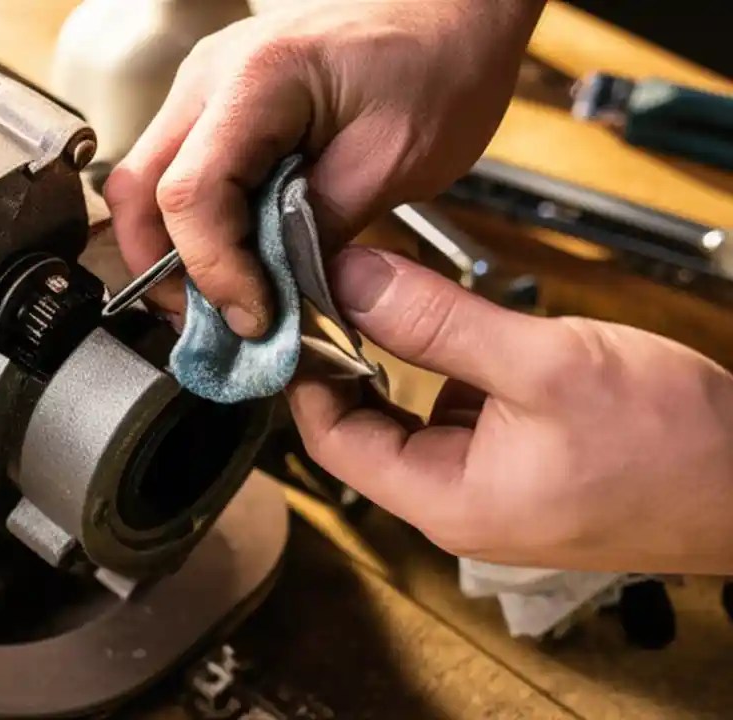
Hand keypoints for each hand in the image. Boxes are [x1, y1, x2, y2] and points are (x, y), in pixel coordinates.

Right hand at [104, 0, 542, 336]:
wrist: (451, 9)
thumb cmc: (438, 62)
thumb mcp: (396, 160)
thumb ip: (323, 229)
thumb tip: (278, 292)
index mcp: (256, 79)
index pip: (189, 193)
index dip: (212, 270)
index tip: (255, 317)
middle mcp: (209, 77)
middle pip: (138, 191)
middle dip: (164, 270)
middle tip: (213, 324)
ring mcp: (204, 89)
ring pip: (147, 187)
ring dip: (174, 254)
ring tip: (225, 302)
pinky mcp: (216, 107)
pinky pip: (181, 175)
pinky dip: (196, 230)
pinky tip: (236, 262)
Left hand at [292, 248, 732, 573]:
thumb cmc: (670, 439)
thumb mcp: (544, 363)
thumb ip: (438, 321)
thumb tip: (350, 274)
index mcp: (444, 500)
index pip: (330, 439)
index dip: (305, 371)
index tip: (297, 304)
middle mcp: (453, 504)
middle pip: (362, 429)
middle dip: (345, 358)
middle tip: (331, 285)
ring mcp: (487, 488)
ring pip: (409, 418)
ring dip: (394, 359)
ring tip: (377, 290)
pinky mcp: (519, 465)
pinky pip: (456, 415)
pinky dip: (445, 369)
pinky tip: (447, 323)